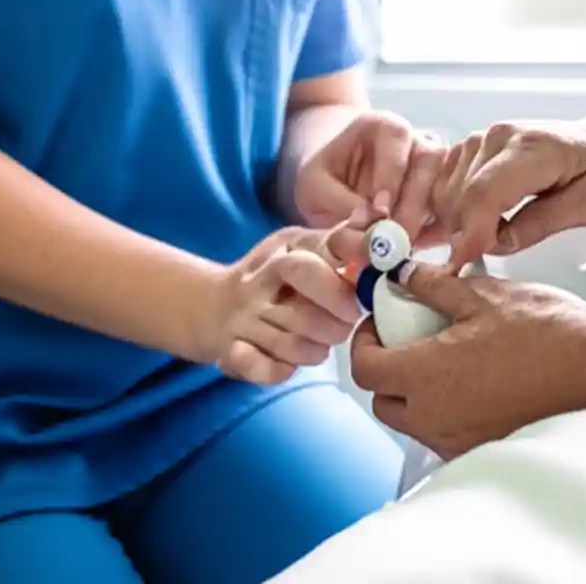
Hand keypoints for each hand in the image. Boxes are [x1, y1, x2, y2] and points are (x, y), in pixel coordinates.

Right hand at [203, 223, 366, 385]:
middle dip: (336, 325)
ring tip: (320, 341)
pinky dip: (281, 370)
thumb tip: (376, 215)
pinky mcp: (232, 352)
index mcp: (282, 253)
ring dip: (316, 350)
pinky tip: (287, 362)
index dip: (343, 284)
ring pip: (291, 345)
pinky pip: (263, 369)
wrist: (209, 305)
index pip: (315, 259)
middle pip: (305, 312)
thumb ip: (340, 237)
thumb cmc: (273, 276)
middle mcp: (257, 284)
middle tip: (344, 325)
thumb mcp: (301, 246)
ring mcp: (242, 319)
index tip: (362, 297)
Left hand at [294, 111, 446, 242]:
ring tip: (403, 247)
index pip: (396, 139)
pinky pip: (450, 212)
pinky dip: (438, 232)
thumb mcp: (315, 186)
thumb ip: (340, 201)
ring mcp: (434, 169)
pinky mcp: (441, 198)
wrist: (332, 190)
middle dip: (412, 203)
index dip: (390, 177)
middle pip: (429, 162)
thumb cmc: (323, 179)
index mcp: (384, 127)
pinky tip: (418, 250)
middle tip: (395, 238)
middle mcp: (416, 141)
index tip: (380, 211)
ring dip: (427, 218)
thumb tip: (370, 228)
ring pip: (446, 185)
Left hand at [350, 263, 585, 459]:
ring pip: (416, 421)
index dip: (364, 341)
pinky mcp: (486, 452)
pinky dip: (449, 410)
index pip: (363, 368)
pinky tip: (479, 382)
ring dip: (419, 392)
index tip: (380, 322)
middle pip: (383, 401)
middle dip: (387, 370)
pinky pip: (448, 434)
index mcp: (424, 377)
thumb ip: (433, 287)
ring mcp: (459, 441)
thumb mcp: (485, 296)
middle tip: (410, 339)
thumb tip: (403, 274)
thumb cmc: (549, 335)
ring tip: (451, 359)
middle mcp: (434, 418)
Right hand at [433, 120, 585, 266]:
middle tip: (486, 257)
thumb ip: (542, 224)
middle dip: (464, 234)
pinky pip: (443, 183)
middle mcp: (498, 137)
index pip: (485, 193)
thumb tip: (498, 243)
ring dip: (455, 223)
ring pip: (446, 192)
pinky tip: (469, 226)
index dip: (471, 233)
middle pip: (459, 195)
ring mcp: (480, 139)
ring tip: (486, 238)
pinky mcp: (469, 147)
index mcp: (533, 148)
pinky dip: (448, 209)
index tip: (465, 263)